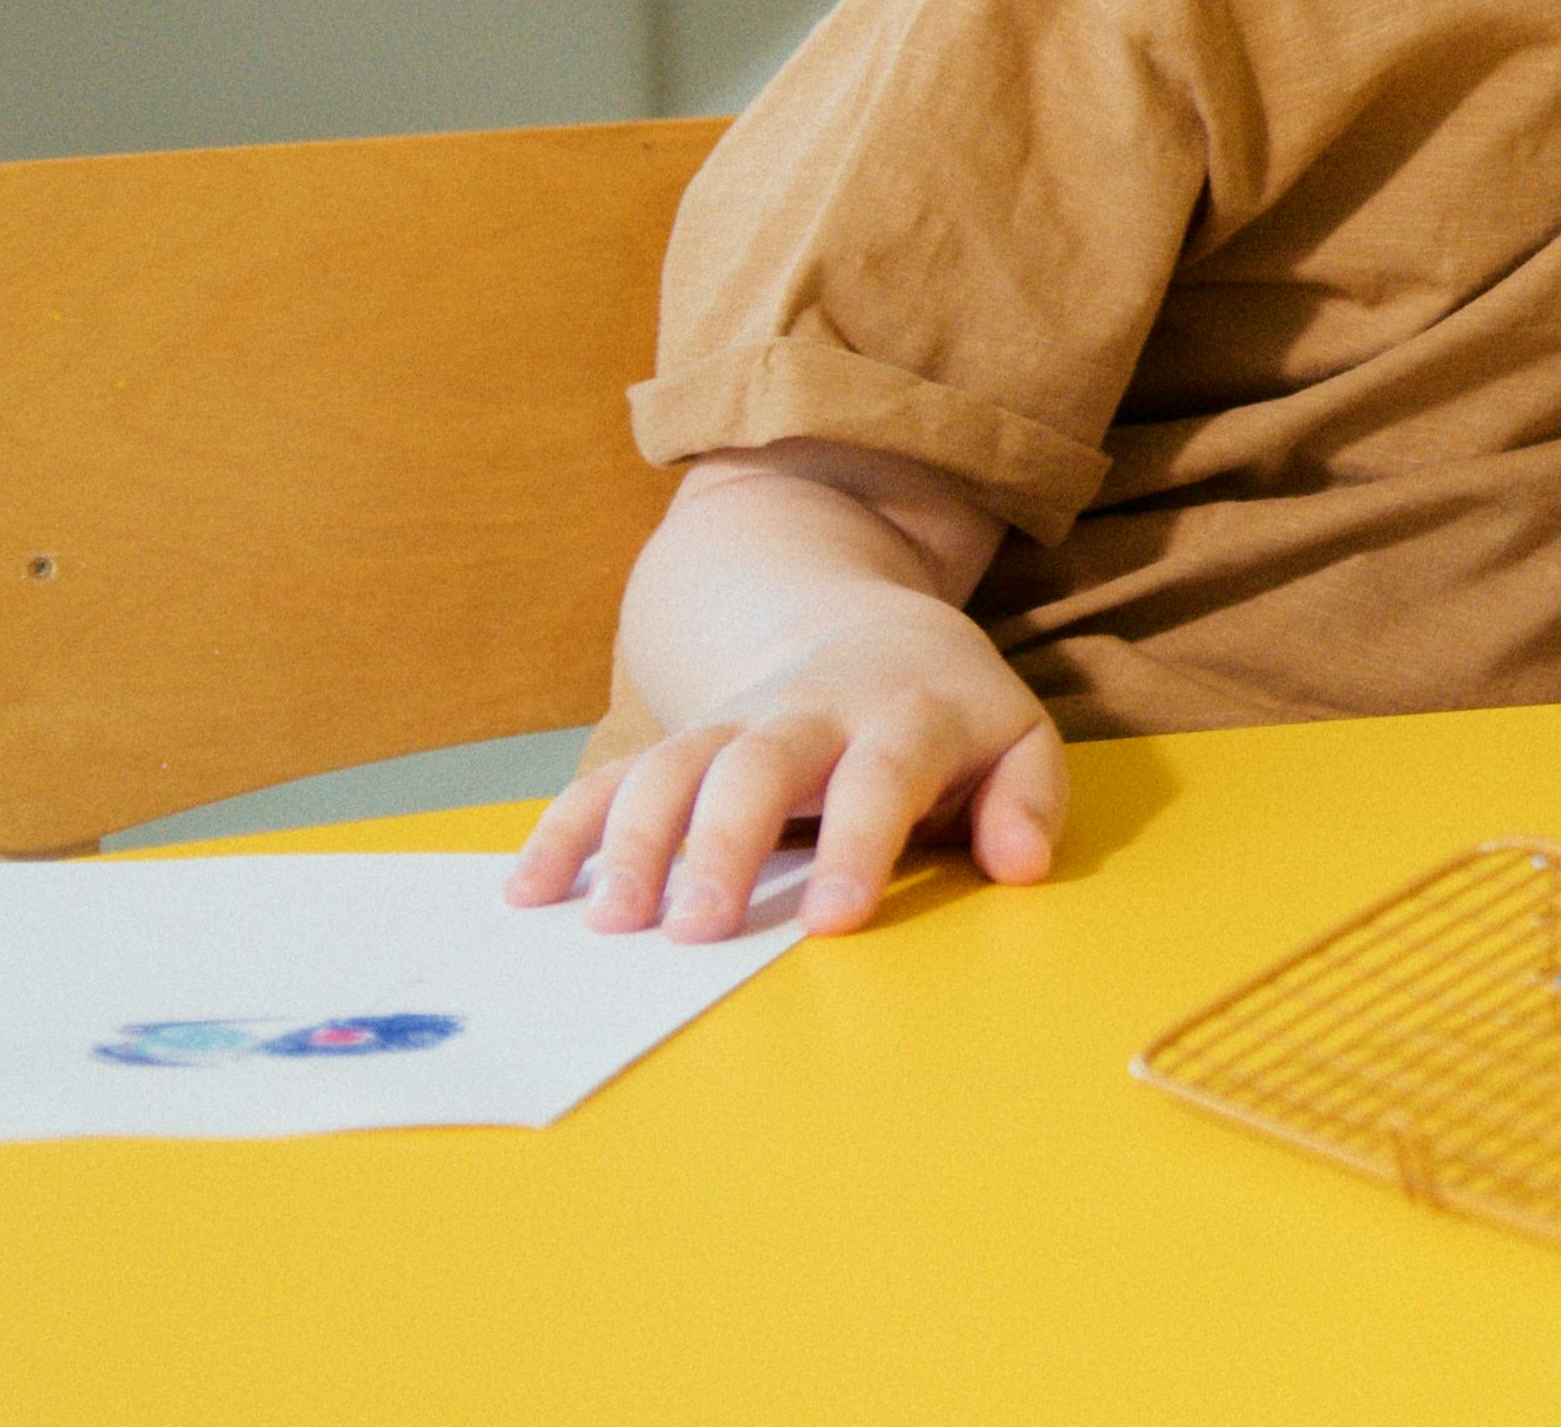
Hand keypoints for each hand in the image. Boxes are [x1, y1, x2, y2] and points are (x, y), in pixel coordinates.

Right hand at [503, 596, 1064, 940]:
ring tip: (611, 921)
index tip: (831, 922)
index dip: (857, 845)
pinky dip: (569, 826)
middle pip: (758, 764)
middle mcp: (811, 714)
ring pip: (675, 763)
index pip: (881, 776)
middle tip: (699, 931)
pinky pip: (614, 774)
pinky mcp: (682, 740)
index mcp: (906, 716)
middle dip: (724, 844)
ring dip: (635, 838)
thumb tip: (1025, 864)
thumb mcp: (1017, 741)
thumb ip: (1028, 801)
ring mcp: (736, 721)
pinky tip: (532, 891)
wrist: (869, 630)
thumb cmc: (950, 713)